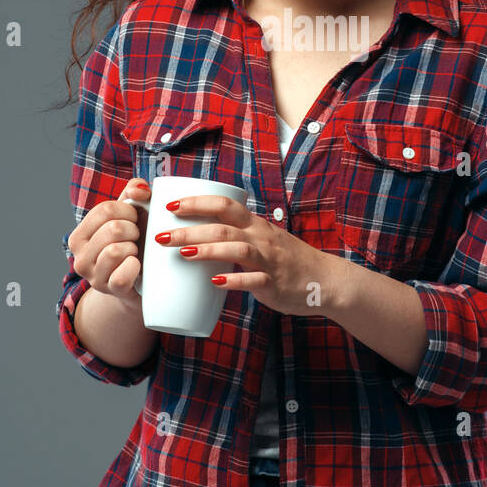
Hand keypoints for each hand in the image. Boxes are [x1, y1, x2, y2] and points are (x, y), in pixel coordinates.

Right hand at [67, 178, 150, 310]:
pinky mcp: (110, 290)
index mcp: (79, 236)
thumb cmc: (133, 242)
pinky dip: (135, 267)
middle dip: (133, 230)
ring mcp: (93, 277)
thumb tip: (140, 189)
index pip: (105, 209)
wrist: (138, 280)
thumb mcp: (130, 214)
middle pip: (113, 229)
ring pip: (116, 250)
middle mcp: (80, 257)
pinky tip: (136, 266)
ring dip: (133, 248)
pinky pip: (123, 275)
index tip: (134, 219)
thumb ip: (134, 192)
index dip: (128, 210)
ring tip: (134, 251)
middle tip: (136, 237)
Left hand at [159, 193, 337, 318]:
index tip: (170, 206)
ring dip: (208, 250)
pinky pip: (253, 280)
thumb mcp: (263, 239)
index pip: (223, 204)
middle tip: (160, 235)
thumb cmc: (287, 260)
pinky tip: (214, 282)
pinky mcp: (274, 283)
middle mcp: (261, 237)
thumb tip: (198, 236)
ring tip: (182, 253)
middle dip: (189, 229)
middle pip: (223, 226)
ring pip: (237, 248)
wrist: (325, 280)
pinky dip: (233, 280)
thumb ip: (236, 236)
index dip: (196, 203)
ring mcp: (269, 260)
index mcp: (255, 224)